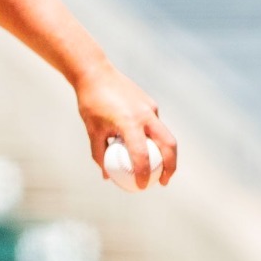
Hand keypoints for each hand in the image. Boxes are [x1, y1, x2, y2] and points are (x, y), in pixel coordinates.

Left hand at [72, 63, 177, 187]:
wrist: (96, 73)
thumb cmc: (90, 103)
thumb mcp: (92, 130)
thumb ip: (99, 154)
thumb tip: (107, 177)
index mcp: (129, 122)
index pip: (142, 154)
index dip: (144, 173)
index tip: (143, 186)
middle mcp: (145, 114)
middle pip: (168, 144)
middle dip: (170, 166)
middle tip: (164, 182)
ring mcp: (150, 108)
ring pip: (166, 135)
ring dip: (167, 154)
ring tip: (161, 170)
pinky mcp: (151, 103)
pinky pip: (156, 125)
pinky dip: (155, 139)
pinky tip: (147, 148)